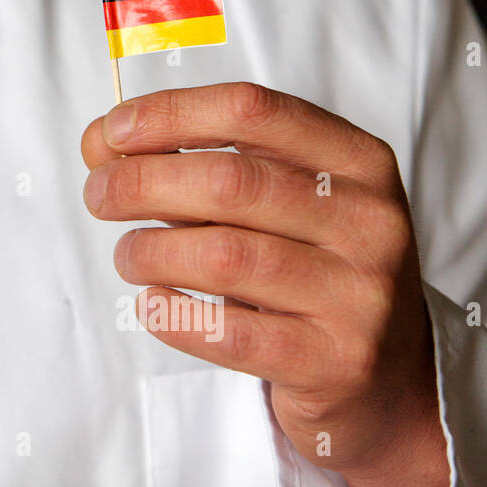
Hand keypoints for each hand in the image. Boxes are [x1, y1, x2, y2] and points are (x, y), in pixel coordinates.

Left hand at [80, 82, 449, 486]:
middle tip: (99, 197)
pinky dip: (173, 313)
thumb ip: (191, 161)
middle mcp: (368, 222)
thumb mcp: (274, 200)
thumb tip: (99, 141)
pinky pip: (228, 333)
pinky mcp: (335, 362)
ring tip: (129, 255)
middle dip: (142, 183)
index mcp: (357, 161)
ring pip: (224, 257)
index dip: (170, 114)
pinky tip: (155, 303)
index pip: (251, 111)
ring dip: (150, 251)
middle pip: (229, 181)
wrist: (387, 375)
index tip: (113, 131)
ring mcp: (359, 296)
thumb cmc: (309, 267)